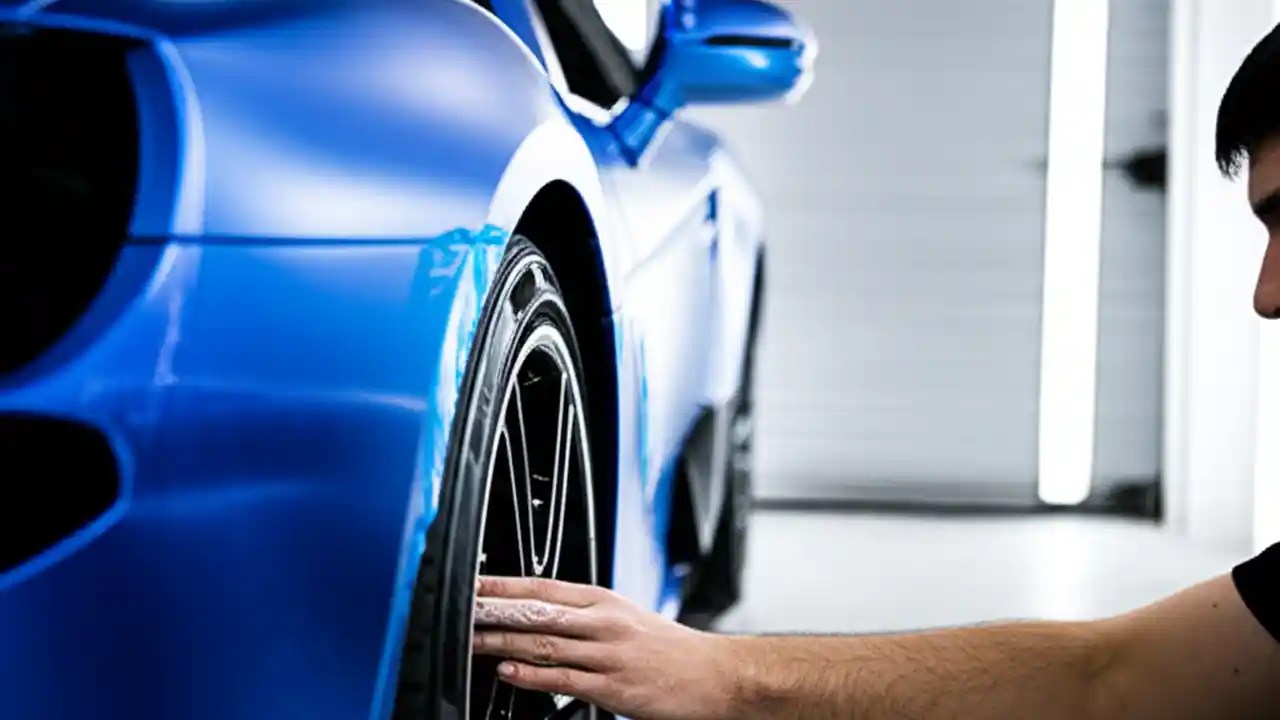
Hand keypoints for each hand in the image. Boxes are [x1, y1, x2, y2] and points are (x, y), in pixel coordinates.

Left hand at [473, 576, 741, 719]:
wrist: (714, 675)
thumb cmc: (670, 648)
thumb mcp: (627, 616)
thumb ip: (586, 613)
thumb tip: (541, 612)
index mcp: (604, 601)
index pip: (544, 586)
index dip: (504, 585)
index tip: (474, 584)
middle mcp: (603, 623)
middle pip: (537, 613)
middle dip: (495, 611)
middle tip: (463, 610)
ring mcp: (607, 655)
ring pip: (544, 645)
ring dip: (503, 644)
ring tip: (473, 642)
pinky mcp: (613, 688)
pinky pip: (563, 680)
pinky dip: (530, 676)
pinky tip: (507, 674)